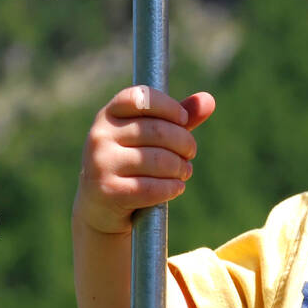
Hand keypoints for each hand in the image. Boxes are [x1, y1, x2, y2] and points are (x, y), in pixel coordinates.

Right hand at [73, 85, 215, 233]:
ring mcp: (100, 163)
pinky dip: (172, 188)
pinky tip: (175, 187)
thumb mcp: (151, 138)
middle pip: (158, 131)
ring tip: (184, 172)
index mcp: (109, 115)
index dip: (170, 107)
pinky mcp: (107, 191)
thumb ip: (178, 118)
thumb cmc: (131, 166)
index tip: (183, 120)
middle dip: (184, 143)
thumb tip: (208, 100)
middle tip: (190, 154)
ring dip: (180, 168)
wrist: (101, 209)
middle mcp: (99, 135)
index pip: (141, 98)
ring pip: (159, 160)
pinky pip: (153, 187)